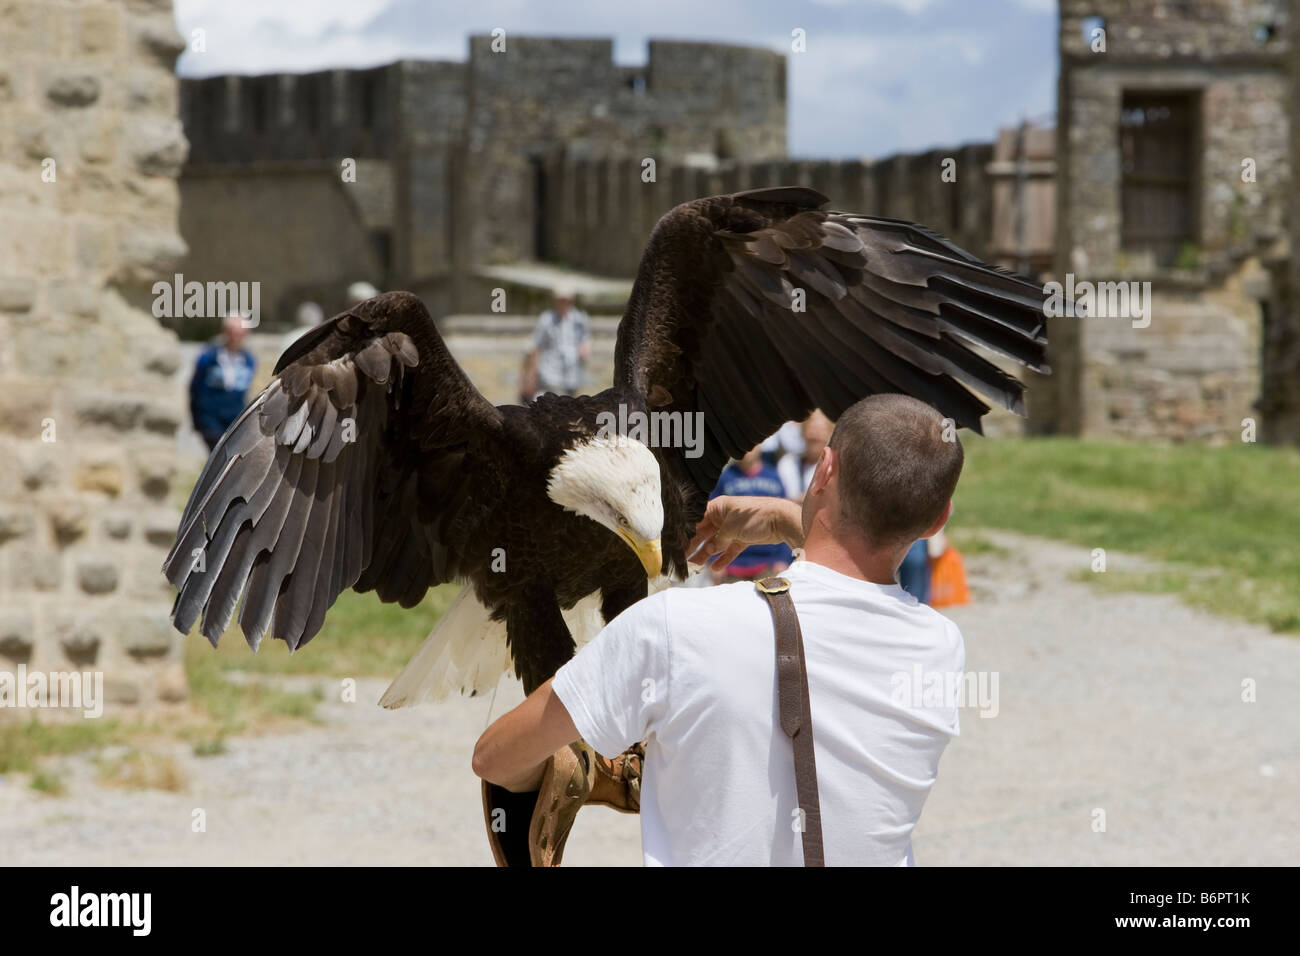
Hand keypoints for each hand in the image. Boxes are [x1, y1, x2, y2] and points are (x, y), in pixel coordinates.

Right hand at [687, 495, 802, 568]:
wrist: (782, 520)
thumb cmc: (754, 517)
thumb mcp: (731, 529)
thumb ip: (717, 541)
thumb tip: (708, 551)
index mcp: (718, 507)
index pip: (696, 520)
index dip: (686, 532)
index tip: (676, 544)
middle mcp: (724, 516)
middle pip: (704, 532)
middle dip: (693, 546)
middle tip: (681, 559)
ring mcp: (734, 527)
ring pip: (716, 542)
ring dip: (706, 554)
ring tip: (694, 567)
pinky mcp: (744, 537)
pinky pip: (730, 549)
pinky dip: (723, 558)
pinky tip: (715, 568)